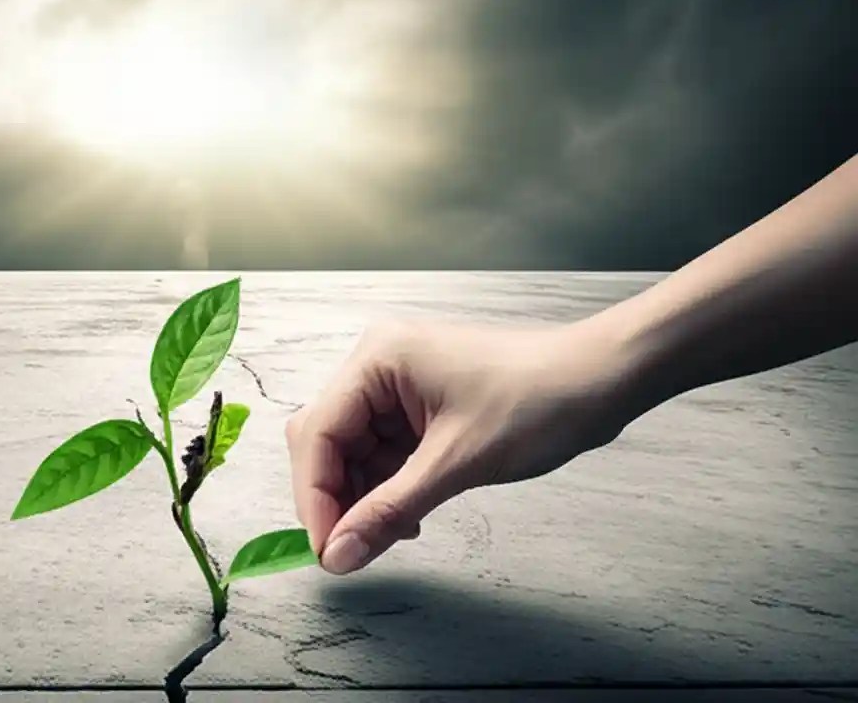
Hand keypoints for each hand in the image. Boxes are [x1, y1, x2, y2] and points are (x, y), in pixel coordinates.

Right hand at [285, 318, 634, 574]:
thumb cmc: (538, 402)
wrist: (602, 380)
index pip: (318, 434)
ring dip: (364, 498)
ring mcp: (398, 386)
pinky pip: (383, 453)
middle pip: (327, 442)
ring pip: (353, 453)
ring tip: (389, 535)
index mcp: (377, 361)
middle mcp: (378, 367)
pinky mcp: (419, 407)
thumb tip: (337, 555)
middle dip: (336, 498)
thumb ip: (388, 510)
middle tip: (351, 550)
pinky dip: (388, 489)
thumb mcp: (457, 464)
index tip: (327, 551)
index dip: (315, 497)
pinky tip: (407, 517)